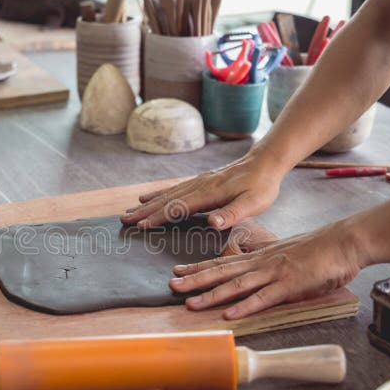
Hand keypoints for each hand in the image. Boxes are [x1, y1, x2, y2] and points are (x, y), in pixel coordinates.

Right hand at [120, 157, 281, 229]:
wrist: (265, 161)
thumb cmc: (262, 185)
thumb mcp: (253, 203)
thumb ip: (233, 213)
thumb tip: (214, 223)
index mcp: (209, 194)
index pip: (178, 208)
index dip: (158, 218)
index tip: (141, 227)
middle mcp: (198, 186)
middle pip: (166, 200)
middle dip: (144, 212)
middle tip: (123, 221)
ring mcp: (197, 182)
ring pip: (166, 194)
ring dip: (146, 205)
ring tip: (128, 213)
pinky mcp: (199, 181)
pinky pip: (172, 189)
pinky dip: (156, 194)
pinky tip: (146, 198)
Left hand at [168, 220, 365, 319]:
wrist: (344, 242)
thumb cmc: (319, 250)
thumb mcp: (286, 254)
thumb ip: (267, 262)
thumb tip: (252, 268)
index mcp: (260, 257)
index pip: (223, 262)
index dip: (199, 267)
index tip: (178, 271)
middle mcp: (261, 264)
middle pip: (222, 272)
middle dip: (195, 279)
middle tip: (171, 284)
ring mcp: (274, 274)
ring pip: (236, 285)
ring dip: (211, 295)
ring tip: (190, 302)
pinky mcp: (289, 286)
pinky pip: (264, 298)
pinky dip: (245, 306)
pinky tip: (228, 314)